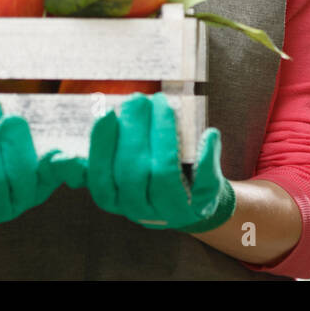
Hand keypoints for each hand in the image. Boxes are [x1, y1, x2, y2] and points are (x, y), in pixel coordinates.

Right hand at [86, 92, 235, 232]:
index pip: (101, 180)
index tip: (107, 112)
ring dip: (163, 135)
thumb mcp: (120, 164)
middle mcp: (140, 211)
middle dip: (134, 132)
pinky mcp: (202, 205)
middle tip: (137, 99)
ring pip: (164, 177)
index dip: (101, 147)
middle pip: (132, 175)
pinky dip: (206, 155)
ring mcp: (172, 211)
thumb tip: (101, 123)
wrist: (190, 199)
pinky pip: (205, 182)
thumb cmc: (149, 173)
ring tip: (163, 105)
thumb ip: (106, 148)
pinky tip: (209, 133)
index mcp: (114, 201)